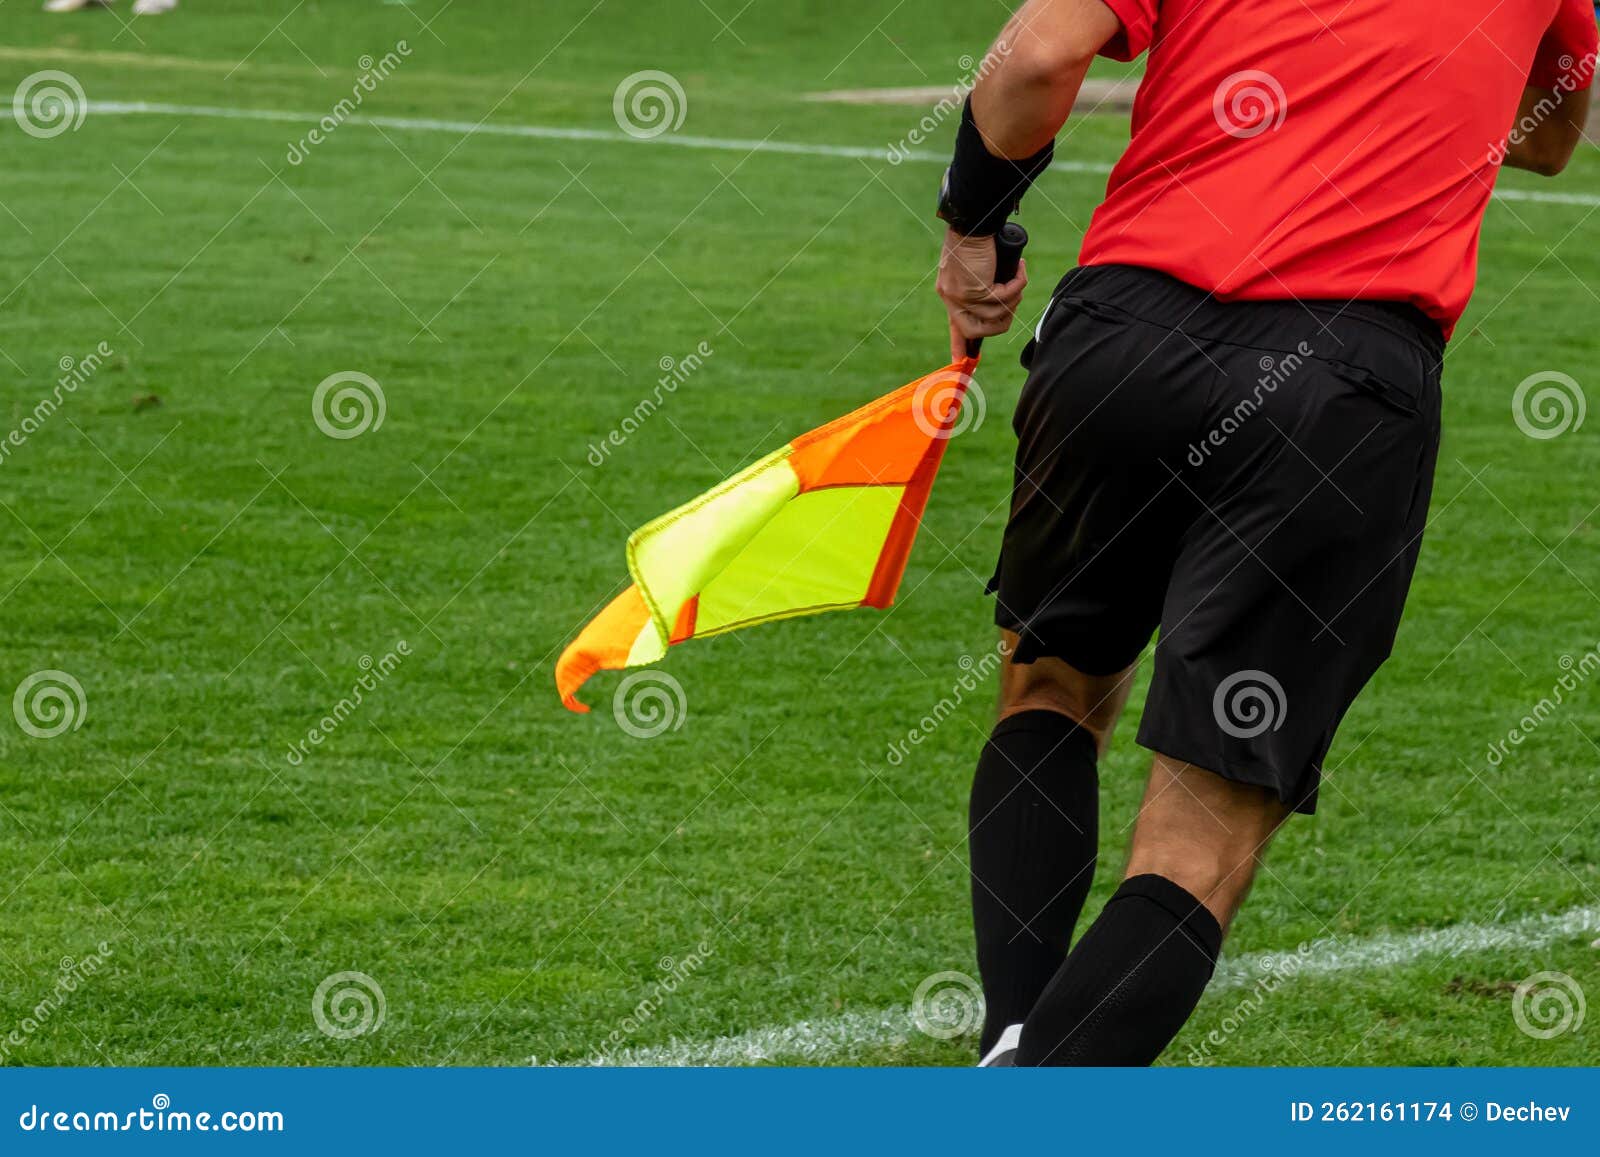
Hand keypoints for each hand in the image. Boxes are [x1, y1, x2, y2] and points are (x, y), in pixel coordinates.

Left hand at [936, 227, 1027, 362]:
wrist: (973, 221)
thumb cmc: (976, 237)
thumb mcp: (973, 265)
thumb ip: (978, 283)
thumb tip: (995, 298)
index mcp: (950, 293)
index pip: (955, 328)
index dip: (961, 347)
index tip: (963, 362)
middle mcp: (952, 298)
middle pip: (980, 330)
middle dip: (1003, 319)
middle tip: (1013, 297)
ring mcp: (962, 296)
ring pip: (996, 315)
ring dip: (1014, 297)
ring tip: (1017, 276)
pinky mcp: (975, 289)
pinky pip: (1004, 298)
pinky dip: (1017, 285)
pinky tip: (1019, 269)